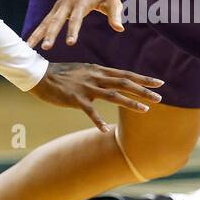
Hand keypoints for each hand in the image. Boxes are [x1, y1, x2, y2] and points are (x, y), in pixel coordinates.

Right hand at [28, 0, 123, 50]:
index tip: (70, 43)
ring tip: (28, 47)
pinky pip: (46, 20)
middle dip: (50, 34)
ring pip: (46, 20)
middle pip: (57, 20)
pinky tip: (30, 41)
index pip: (76, 19)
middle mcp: (68, 3)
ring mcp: (60, 4)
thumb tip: (119, 29)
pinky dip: (38, 30)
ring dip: (37, 33)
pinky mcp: (57, 7)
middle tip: (46, 48)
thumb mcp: (113, 1)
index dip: (73, 31)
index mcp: (82, 2)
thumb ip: (115, 15)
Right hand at [29, 61, 162, 131]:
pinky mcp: (75, 98)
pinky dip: (98, 121)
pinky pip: (89, 111)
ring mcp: (86, 87)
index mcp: (99, 71)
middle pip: (124, 83)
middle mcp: (96, 77)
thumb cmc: (62, 74)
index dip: (143, 79)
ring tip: (146, 110)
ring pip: (113, 95)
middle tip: (160, 98)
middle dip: (143, 91)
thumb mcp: (84, 70)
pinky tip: (106, 130)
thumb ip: (99, 76)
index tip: (159, 83)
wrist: (39, 74)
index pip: (126, 74)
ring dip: (130, 103)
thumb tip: (113, 80)